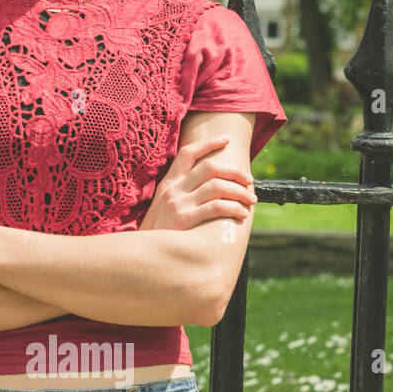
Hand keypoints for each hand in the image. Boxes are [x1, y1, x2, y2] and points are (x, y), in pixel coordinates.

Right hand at [139, 134, 256, 230]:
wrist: (142, 252)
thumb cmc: (157, 233)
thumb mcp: (162, 207)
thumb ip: (180, 195)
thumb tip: (206, 189)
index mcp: (168, 184)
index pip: (188, 153)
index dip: (208, 143)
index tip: (226, 139)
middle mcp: (174, 190)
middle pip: (210, 167)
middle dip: (234, 172)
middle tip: (249, 180)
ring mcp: (179, 204)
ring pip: (217, 186)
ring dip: (239, 191)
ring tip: (251, 200)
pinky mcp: (184, 220)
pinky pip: (216, 207)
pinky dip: (233, 208)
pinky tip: (241, 214)